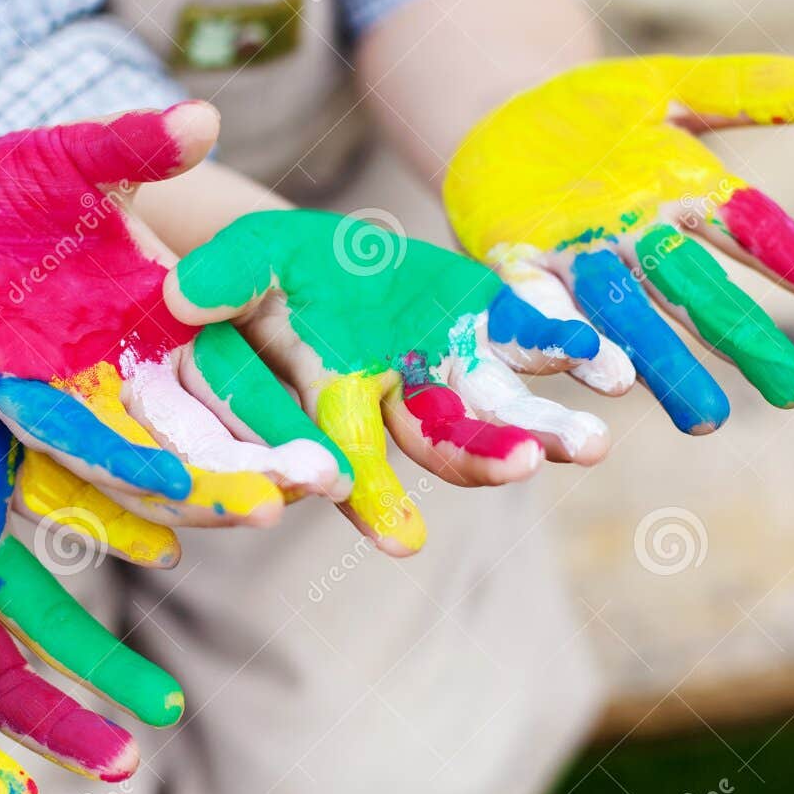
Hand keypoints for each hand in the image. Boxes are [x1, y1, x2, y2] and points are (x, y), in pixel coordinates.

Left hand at [0, 103, 347, 528]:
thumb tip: (206, 115)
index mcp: (162, 311)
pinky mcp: (19, 406)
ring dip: (205, 485)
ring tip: (260, 511)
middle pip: (207, 426)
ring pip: (150, 455)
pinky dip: (119, 481)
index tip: (341, 426)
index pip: (236, 366)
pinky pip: (74, 455)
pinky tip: (165, 506)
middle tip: (322, 488)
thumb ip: (135, 144)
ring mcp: (76, 392)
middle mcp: (129, 365)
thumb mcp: (73, 159)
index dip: (285, 399)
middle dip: (262, 459)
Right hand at [165, 210, 609, 555]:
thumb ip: (225, 278)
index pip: (347, 458)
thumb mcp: (248, 259)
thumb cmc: (274, 269)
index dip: (369, 496)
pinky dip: (571, 351)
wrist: (328, 255)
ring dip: (542, 429)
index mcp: (332, 402)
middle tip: (521, 465)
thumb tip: (183, 301)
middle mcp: (397, 398)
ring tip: (591, 446)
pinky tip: (609, 369)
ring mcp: (448, 363)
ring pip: (496, 409)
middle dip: (479, 458)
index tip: (402, 538)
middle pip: (439, 443)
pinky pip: (530, 337)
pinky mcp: (489, 318)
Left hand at [443, 54, 793, 433]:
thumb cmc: (593, 110)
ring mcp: (577, 258)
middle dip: (746, 343)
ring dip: (665, 369)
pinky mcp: (513, 262)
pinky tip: (602, 376)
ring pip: (628, 319)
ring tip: (706, 421)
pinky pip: (535, 303)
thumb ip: (734, 90)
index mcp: (685, 195)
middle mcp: (636, 240)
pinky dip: (564, 335)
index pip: (757, 234)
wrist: (496, 113)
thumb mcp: (663, 86)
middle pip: (700, 295)